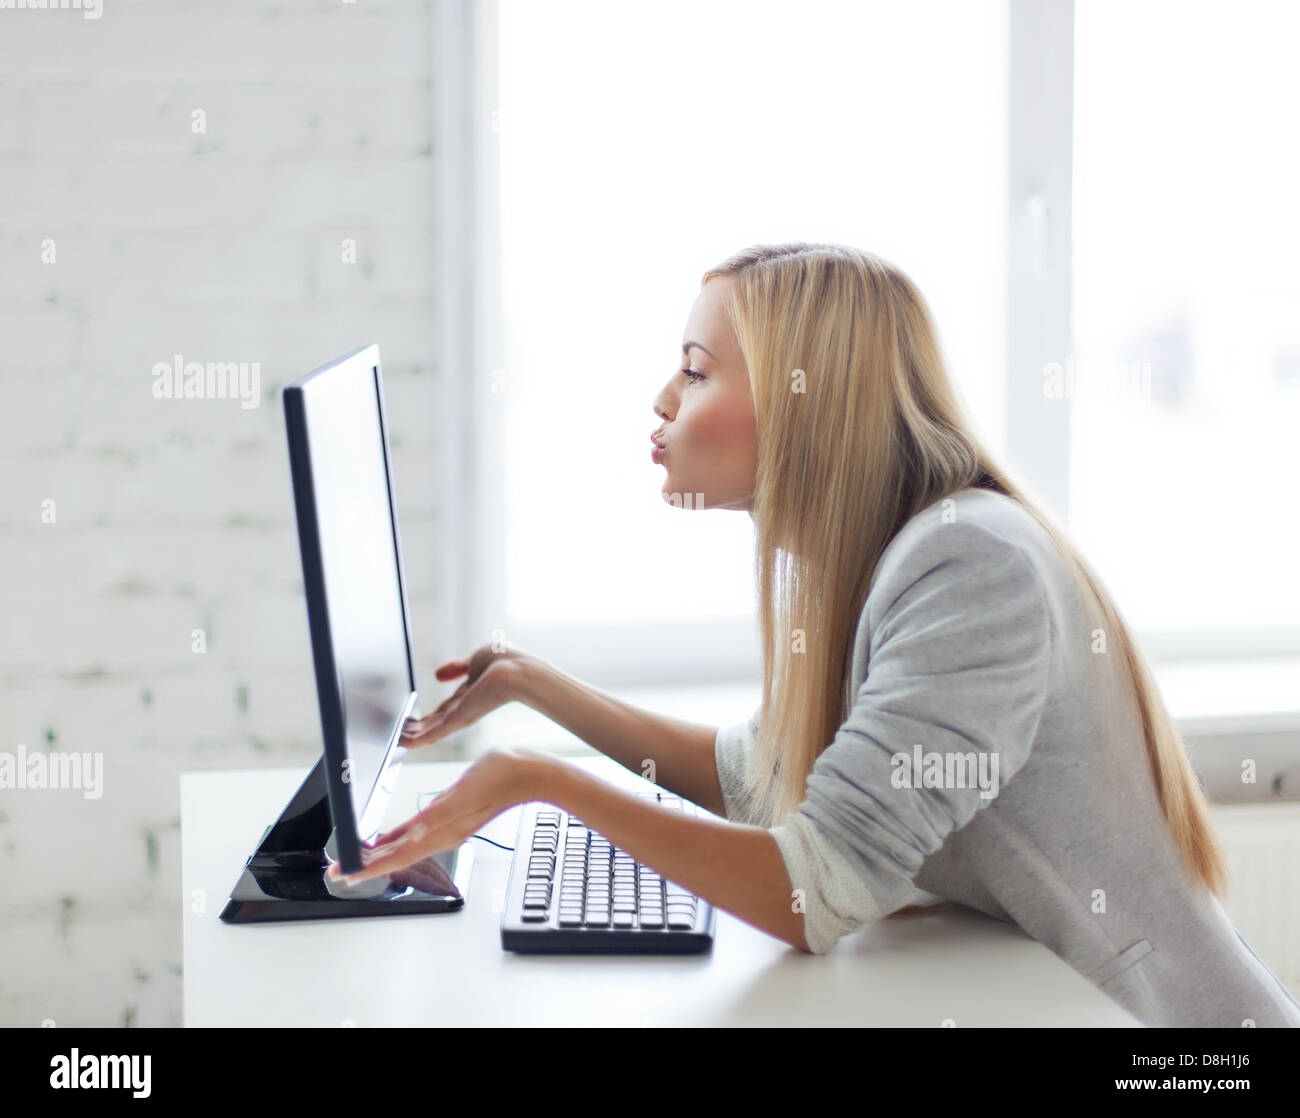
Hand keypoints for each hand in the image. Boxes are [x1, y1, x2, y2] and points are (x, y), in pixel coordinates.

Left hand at [326, 746, 559, 884]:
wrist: (531, 774)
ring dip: (379, 855)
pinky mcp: (452, 815)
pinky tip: (391, 838)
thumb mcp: (465, 793)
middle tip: (339, 871)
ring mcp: (447, 826)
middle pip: (396, 856)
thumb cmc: (501, 778)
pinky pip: (417, 834)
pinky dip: (398, 840)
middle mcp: (441, 833)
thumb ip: (438, 816)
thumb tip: (412, 834)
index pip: (396, 856)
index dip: (367, 866)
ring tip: (357, 859)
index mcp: (441, 831)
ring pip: (405, 847)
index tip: (343, 874)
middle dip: (366, 864)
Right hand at [400, 643, 527, 749]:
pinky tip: (403, 744)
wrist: (518, 670)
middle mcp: (464, 709)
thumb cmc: (506, 662)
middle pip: (435, 723)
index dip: (426, 717)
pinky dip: (417, 740)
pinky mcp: (459, 720)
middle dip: (416, 729)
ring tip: (395, 741)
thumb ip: (457, 668)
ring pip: (432, 731)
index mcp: (469, 695)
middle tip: (397, 734)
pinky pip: (434, 734)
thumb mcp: (476, 659)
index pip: (443, 710)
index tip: (411, 720)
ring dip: (413, 736)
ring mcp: (462, 716)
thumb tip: (438, 674)